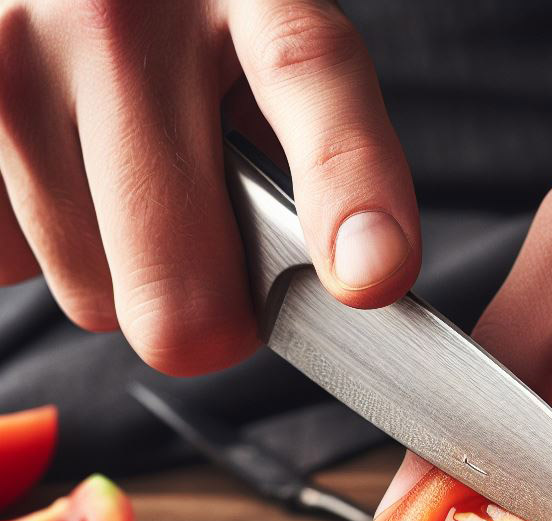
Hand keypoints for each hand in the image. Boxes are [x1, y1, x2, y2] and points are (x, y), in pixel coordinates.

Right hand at [0, 0, 418, 374]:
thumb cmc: (189, 20)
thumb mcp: (266, 46)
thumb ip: (313, 151)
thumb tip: (341, 282)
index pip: (307, 78)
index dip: (348, 193)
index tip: (371, 276)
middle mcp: (119, 13)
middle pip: (181, 298)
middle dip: (209, 314)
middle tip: (216, 261)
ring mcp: (15, 54)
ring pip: (92, 297)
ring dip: (121, 270)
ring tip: (126, 181)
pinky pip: (11, 266)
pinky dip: (46, 246)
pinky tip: (63, 175)